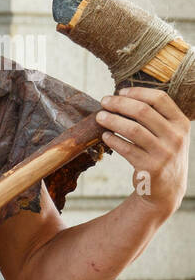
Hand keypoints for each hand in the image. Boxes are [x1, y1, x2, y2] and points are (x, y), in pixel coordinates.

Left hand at [97, 88, 189, 215]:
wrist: (168, 187)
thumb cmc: (162, 153)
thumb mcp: (168, 134)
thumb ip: (154, 117)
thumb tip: (121, 97)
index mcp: (181, 123)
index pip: (160, 98)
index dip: (137, 92)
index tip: (119, 92)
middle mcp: (176, 136)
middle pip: (143, 111)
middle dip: (119, 104)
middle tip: (104, 102)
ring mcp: (164, 153)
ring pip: (132, 129)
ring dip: (112, 120)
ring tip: (99, 117)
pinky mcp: (150, 168)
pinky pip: (126, 149)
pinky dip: (113, 140)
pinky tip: (105, 136)